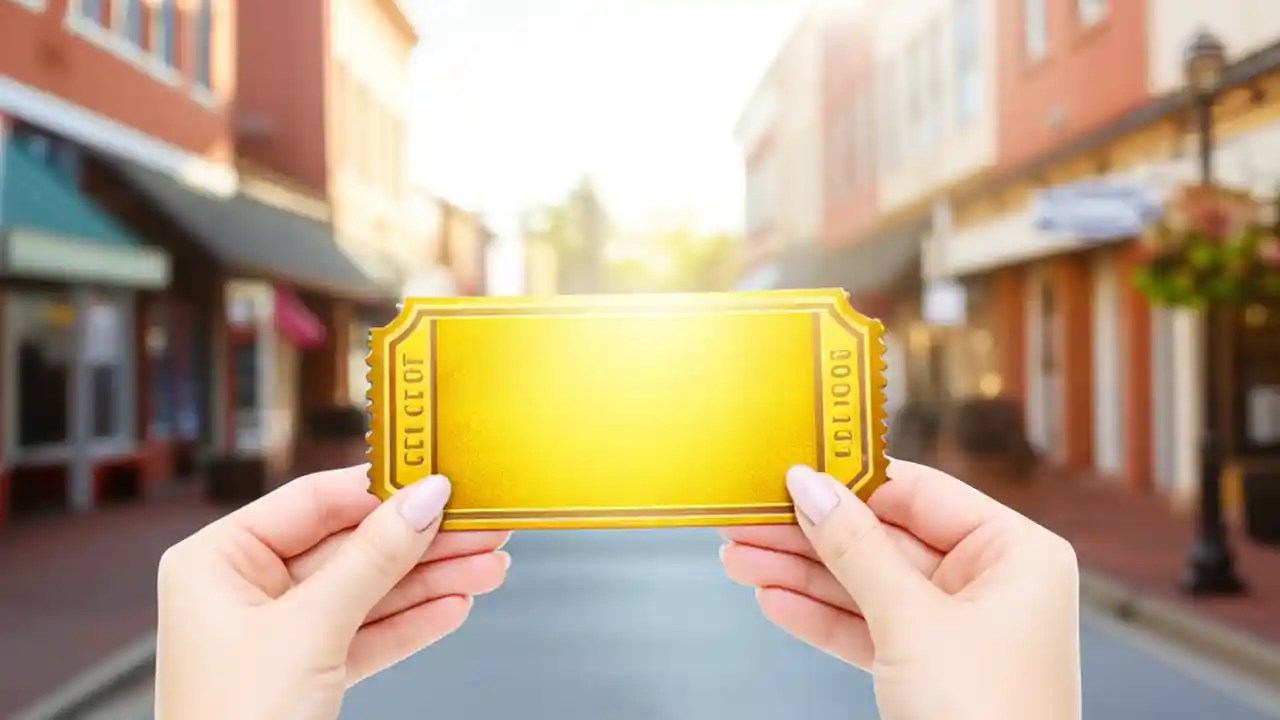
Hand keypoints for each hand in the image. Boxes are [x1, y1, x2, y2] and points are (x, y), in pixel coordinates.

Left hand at [155, 466, 509, 719]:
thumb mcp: (309, 630)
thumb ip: (372, 561)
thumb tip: (421, 502)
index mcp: (215, 561)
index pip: (313, 501)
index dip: (381, 491)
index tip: (436, 482)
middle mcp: (244, 590)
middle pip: (350, 547)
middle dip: (420, 542)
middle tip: (479, 525)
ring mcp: (277, 633)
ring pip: (368, 591)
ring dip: (430, 581)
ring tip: (487, 565)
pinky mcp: (306, 671)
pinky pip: (367, 633)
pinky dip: (412, 622)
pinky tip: (455, 604)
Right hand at [720, 461, 1079, 719]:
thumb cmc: (988, 718)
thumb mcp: (912, 621)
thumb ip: (855, 549)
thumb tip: (811, 487)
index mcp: (1016, 553)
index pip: (919, 493)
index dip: (850, 481)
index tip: (792, 470)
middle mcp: (991, 584)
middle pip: (883, 539)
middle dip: (811, 534)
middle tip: (749, 517)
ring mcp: (958, 628)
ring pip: (866, 585)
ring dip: (801, 574)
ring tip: (739, 557)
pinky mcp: (928, 669)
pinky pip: (867, 628)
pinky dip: (820, 617)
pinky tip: (772, 599)